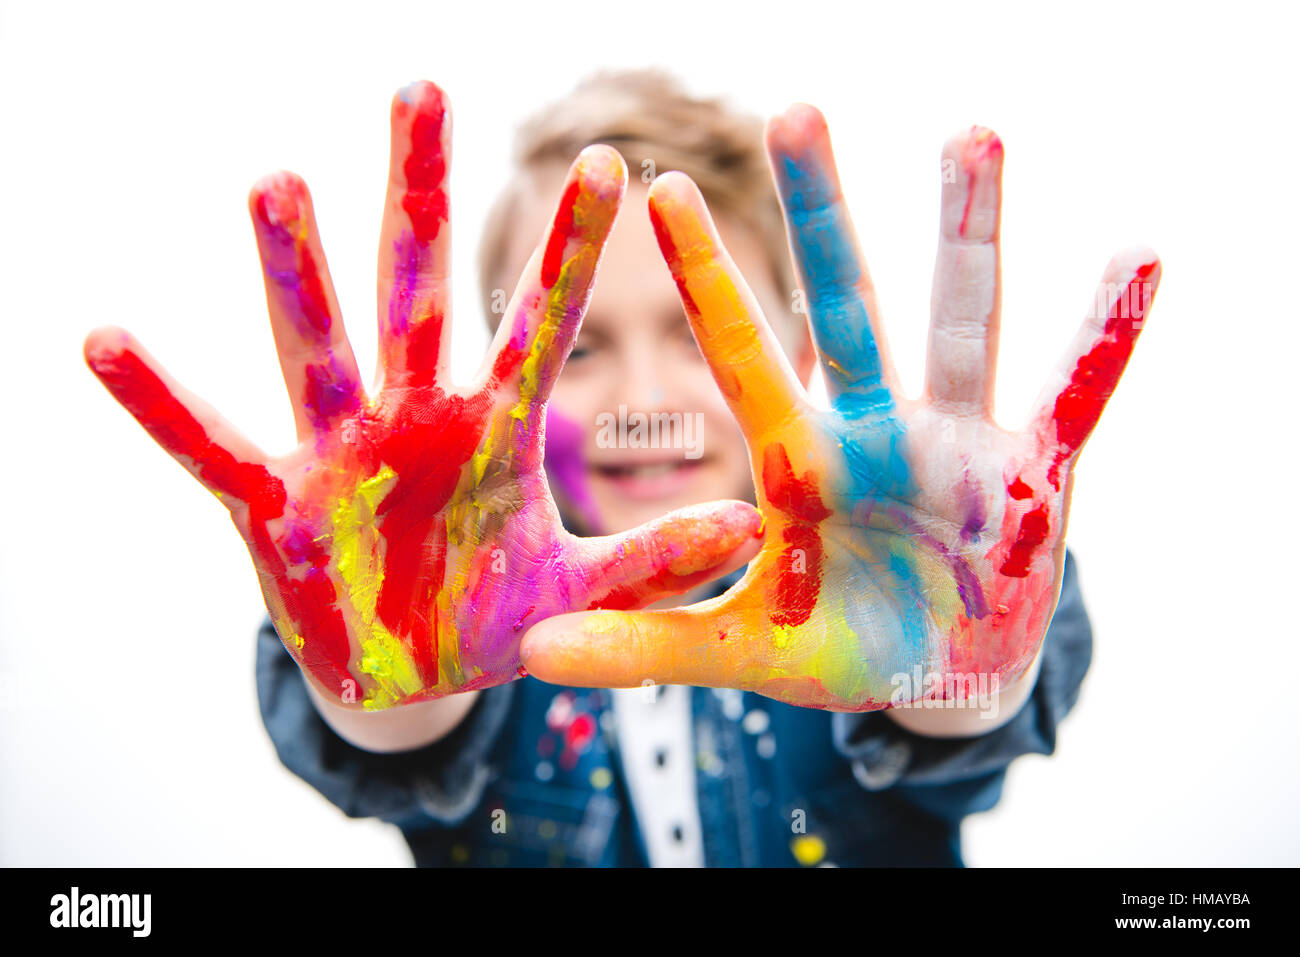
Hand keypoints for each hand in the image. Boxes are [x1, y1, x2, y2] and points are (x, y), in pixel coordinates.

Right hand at [84, 81, 760, 709]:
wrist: (409, 676)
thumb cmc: (491, 617)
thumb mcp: (576, 593)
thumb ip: (651, 562)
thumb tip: (745, 525)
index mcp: (494, 435)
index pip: (539, 326)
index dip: (571, 251)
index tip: (614, 164)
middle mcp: (414, 422)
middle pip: (417, 294)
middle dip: (418, 199)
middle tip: (425, 88)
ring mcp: (337, 455)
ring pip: (315, 346)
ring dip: (295, 272)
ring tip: (276, 181)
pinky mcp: (271, 506)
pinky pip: (206, 444)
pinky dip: (157, 400)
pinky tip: (101, 340)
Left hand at [521, 104, 1159, 711]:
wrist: (939, 678)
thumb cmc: (837, 643)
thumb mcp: (745, 648)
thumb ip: (648, 643)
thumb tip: (528, 661)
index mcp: (801, 465)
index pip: (744, 358)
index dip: (706, 279)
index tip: (659, 186)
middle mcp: (876, 432)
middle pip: (844, 310)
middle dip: (821, 219)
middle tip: (796, 110)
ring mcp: (958, 447)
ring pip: (961, 323)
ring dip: (968, 235)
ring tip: (970, 132)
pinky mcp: (1033, 480)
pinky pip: (1074, 400)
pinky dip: (1105, 341)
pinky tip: (1139, 258)